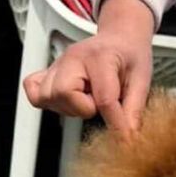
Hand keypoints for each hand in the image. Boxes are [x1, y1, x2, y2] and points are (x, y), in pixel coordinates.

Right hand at [23, 0, 155, 137]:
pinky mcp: (49, 72)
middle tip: (99, 103)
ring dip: (67, 106)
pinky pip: (32, 88)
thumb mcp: (142, 81)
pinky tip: (67, 100)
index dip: (115, 124)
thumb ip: (133, 110)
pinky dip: (46, 100)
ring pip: (46, 95)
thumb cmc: (129, 55)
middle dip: (84, 108)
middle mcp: (73, 58)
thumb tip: (128, 138)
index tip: (124, 138)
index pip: (103, 98)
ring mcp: (58, 64)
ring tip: (86, 100)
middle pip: (63, 93)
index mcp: (100, 57)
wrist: (119, 38)